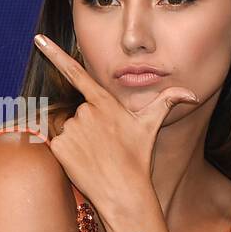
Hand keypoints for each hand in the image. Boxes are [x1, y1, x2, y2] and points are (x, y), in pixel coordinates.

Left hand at [32, 34, 198, 216]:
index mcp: (105, 103)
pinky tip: (84, 164)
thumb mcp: (152, 126)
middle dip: (89, 128)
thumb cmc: (139, 158)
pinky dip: (68, 154)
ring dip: (79, 142)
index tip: (38, 39)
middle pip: (79, 114)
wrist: (124, 192)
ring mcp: (71, 129)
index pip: (76, 73)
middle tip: (106, 147)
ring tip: (97, 157)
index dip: (55, 54)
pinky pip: (58, 145)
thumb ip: (168, 102)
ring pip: (69, 130)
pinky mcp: (59, 146)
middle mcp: (86, 112)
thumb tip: (192, 94)